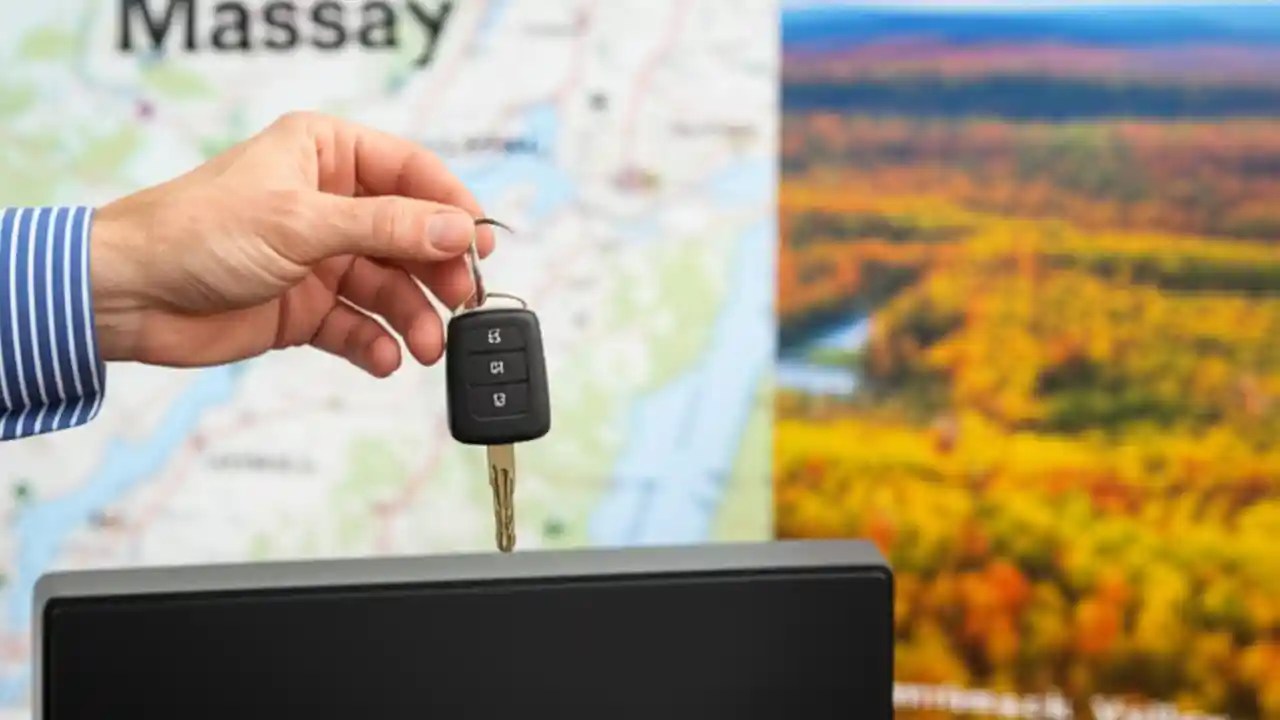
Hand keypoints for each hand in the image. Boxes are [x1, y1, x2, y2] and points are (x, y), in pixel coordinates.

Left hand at [89, 111, 496, 376]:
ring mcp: (319, 257)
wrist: (128, 297)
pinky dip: (376, 343)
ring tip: (425, 347)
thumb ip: (386, 228)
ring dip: (412, 317)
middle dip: (436, 272)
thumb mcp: (301, 223)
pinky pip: (358, 325)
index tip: (481, 243)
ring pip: (390, 286)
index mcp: (325, 155)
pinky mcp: (306, 307)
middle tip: (461, 303)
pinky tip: (386, 358)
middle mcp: (328, 203)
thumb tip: (455, 229)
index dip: (450, 206)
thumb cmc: (195, 233)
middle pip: (409, 235)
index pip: (410, 172)